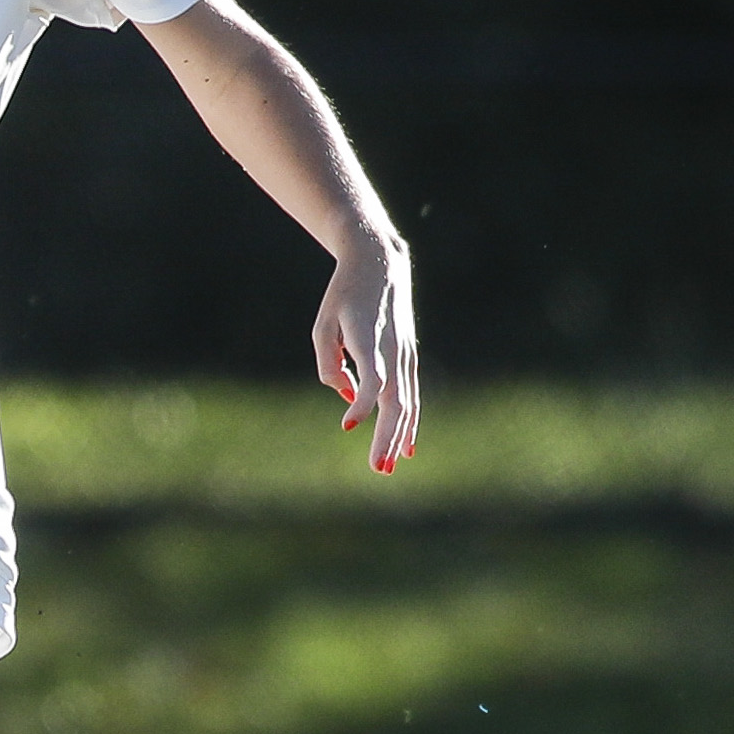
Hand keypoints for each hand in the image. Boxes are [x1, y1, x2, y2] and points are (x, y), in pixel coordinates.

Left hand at [315, 228, 418, 473]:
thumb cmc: (343, 295)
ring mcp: (406, 353)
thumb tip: (347, 396)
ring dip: (398, 437)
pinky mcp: (409, 356)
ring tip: (388, 467)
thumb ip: (329, 365)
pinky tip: (408, 447)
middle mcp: (393, 349)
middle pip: (394, 400)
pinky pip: (411, 395)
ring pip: (406, 402)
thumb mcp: (322, 325)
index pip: (372, 378)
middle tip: (379, 469)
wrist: (380, 263)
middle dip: (387, 436)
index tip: (346, 427)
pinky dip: (410, 422)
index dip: (361, 404)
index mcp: (369, 339)